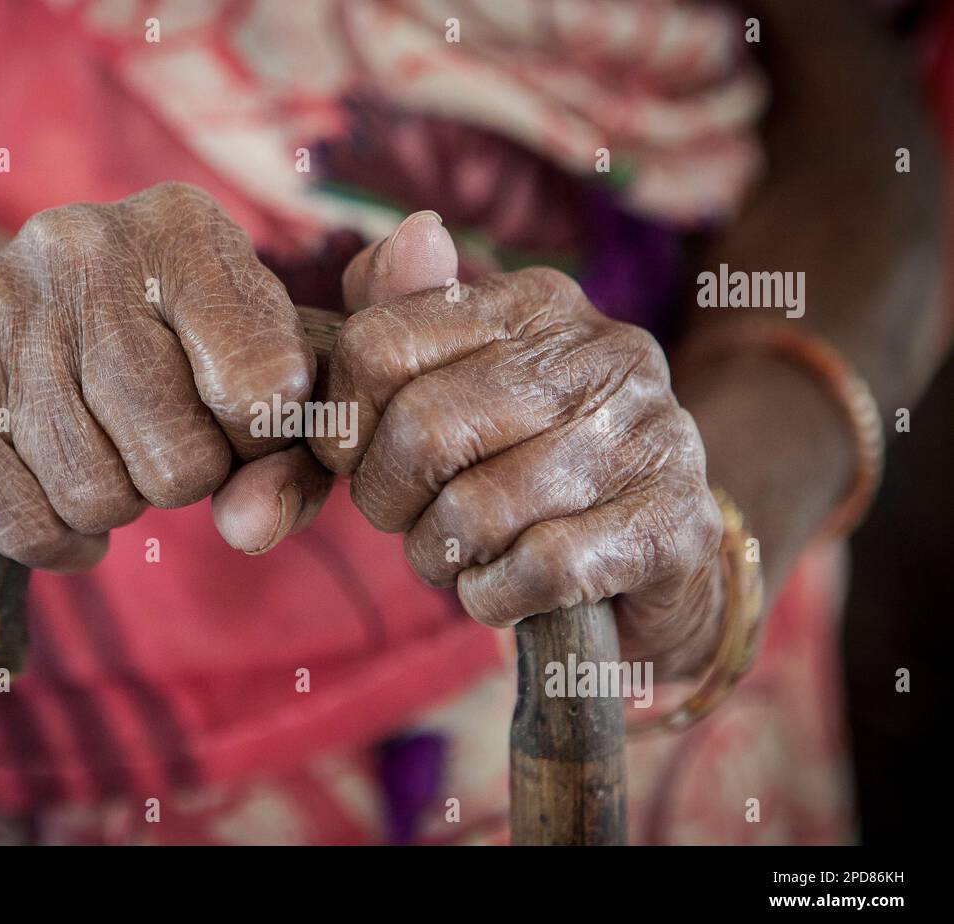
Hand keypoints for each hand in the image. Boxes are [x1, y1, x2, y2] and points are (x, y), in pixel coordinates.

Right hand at [0, 182, 324, 570]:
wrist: (8, 303)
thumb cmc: (167, 339)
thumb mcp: (250, 356)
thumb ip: (289, 449)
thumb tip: (250, 528)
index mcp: (181, 227)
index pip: (261, 384)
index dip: (261, 435)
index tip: (242, 420)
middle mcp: (81, 248)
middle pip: (179, 459)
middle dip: (189, 475)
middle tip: (168, 438)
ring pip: (97, 497)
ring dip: (121, 503)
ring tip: (111, 449)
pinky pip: (23, 524)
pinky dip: (61, 538)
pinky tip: (65, 501)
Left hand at [311, 262, 724, 675]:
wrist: (653, 552)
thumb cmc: (525, 460)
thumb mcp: (459, 377)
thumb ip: (405, 312)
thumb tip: (415, 233)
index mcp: (534, 302)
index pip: (378, 346)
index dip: (343, 425)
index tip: (357, 459)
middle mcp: (601, 352)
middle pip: (422, 432)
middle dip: (388, 501)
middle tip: (409, 520)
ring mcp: (649, 436)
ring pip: (475, 511)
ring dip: (442, 557)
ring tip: (463, 553)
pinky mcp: (674, 524)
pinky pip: (540, 568)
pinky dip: (494, 595)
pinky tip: (503, 587)